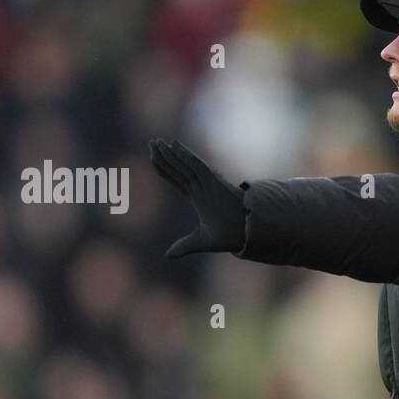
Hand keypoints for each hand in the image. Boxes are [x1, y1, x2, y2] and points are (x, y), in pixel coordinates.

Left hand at [149, 138, 246, 257]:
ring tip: (156, 142)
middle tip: (151, 144)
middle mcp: (201, 187)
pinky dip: (186, 155)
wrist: (247, 234)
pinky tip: (174, 145)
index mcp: (198, 198)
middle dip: (164, 157)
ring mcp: (207, 183)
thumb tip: (168, 255)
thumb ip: (184, 245)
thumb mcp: (201, 241)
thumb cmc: (229, 235)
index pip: (177, 180)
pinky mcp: (214, 181)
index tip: (152, 159)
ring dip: (171, 153)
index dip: (165, 169)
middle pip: (178, 169)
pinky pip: (197, 165)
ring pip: (185, 164)